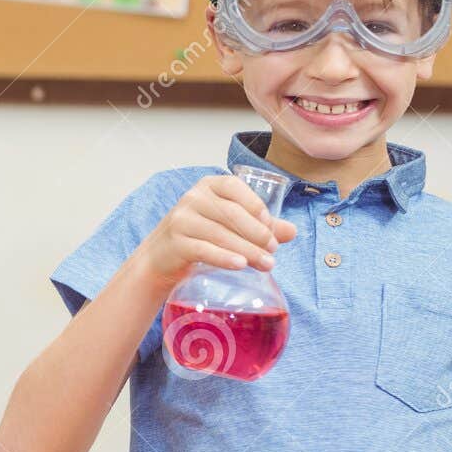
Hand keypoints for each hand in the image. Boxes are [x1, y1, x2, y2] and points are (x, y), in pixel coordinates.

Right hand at [136, 175, 296, 286]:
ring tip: (265, 264)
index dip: (255, 205)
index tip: (271, 226)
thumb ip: (259, 226)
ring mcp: (181, 220)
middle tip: (273, 251)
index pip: (234, 186)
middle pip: (231, 213)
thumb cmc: (198, 237)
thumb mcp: (228, 226)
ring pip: (220, 233)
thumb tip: (292, 231)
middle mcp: (192, 198)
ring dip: (247, 250)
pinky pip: (203, 249)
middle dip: (257, 233)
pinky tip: (240, 265)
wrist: (160, 258)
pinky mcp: (176, 243)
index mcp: (208, 186)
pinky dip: (224, 258)